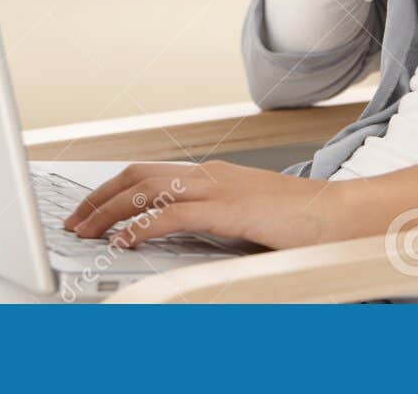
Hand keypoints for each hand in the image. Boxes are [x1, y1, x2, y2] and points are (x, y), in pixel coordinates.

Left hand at [61, 160, 344, 250]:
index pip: (150, 174)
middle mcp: (211, 174)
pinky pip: (173, 214)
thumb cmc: (305, 224)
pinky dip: (141, 226)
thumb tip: (182, 244)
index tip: (92, 211)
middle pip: (137, 175)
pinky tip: (125, 240)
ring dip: (109, 210)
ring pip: (146, 189)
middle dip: (99, 197)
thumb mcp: (248, 223)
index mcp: (214, 176)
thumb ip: (215, 227)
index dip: (114, 190)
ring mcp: (219, 188)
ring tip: (86, 230)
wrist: (343, 217)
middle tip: (74, 220)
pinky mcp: (229, 209)